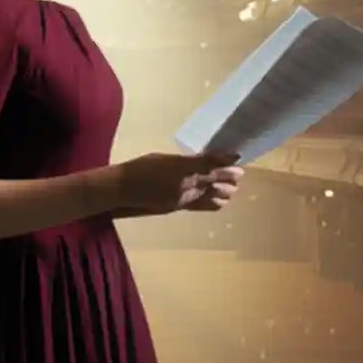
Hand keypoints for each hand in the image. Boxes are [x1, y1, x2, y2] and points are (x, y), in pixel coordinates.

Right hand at [116, 152, 243, 213]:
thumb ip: (186, 161)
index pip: (210, 162)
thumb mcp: (164, 157)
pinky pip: (206, 206)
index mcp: (180, 166)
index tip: (237, 155)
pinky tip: (220, 197)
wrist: (125, 188)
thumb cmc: (142, 167)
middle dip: (231, 175)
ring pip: (216, 196)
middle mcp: (186, 183)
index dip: (226, 159)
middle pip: (217, 180)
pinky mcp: (182, 207)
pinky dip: (216, 200)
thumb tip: (204, 161)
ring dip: (226, 189)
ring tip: (230, 184)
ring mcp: (185, 198)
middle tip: (238, 171)